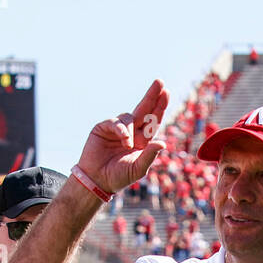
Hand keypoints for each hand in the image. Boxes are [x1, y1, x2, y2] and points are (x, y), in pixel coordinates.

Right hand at [76, 79, 168, 194]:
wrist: (96, 180)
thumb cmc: (118, 177)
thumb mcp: (137, 169)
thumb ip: (150, 156)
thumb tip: (163, 143)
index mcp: (142, 141)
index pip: (154, 121)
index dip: (160, 107)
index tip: (166, 93)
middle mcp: (132, 132)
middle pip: (144, 110)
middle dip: (152, 96)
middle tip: (160, 82)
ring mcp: (118, 128)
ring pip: (130, 117)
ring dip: (131, 129)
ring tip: (127, 145)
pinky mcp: (104, 127)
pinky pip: (116, 122)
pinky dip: (121, 129)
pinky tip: (123, 139)